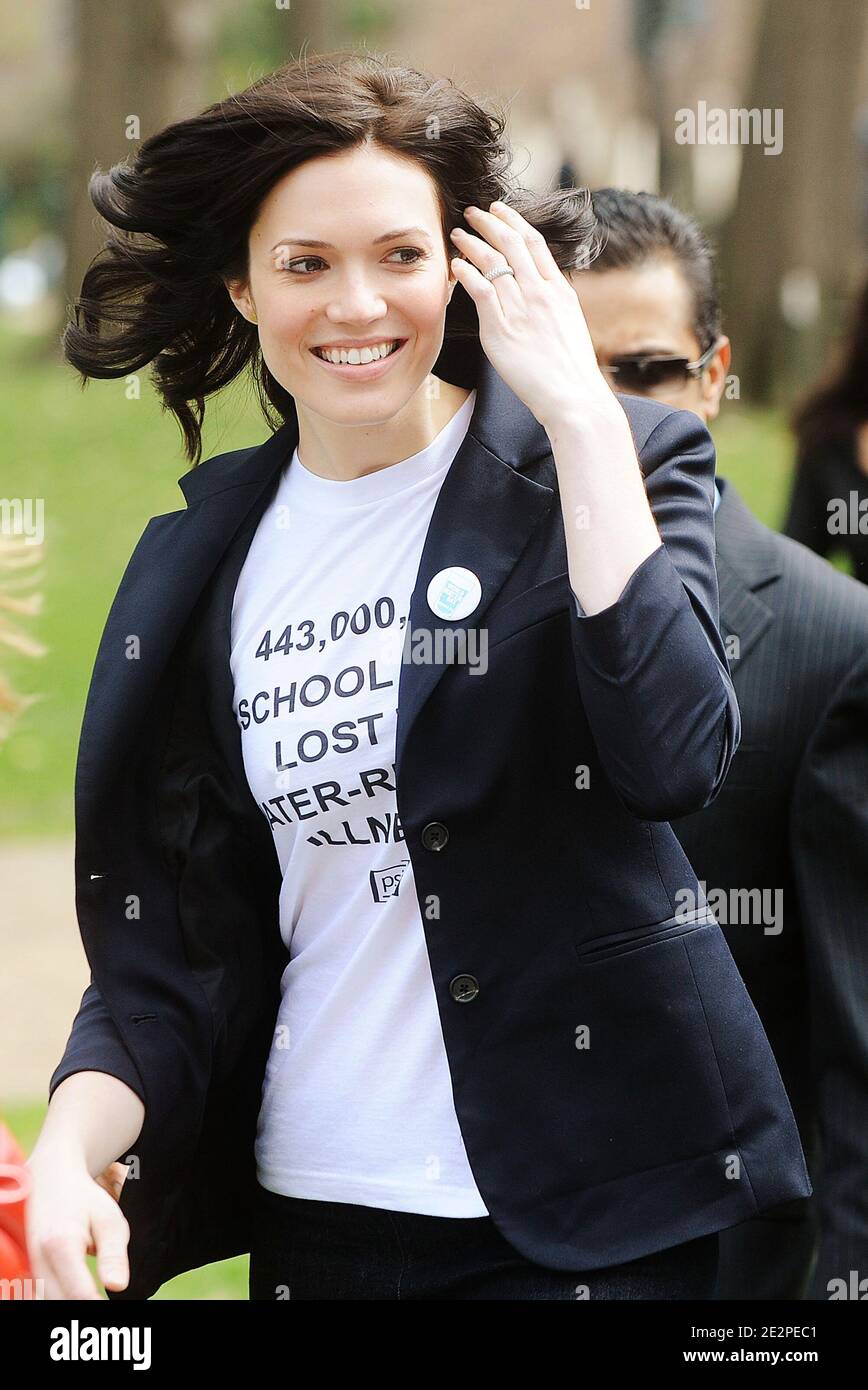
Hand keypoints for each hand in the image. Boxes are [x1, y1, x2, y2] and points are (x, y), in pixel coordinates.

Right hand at [25, 1149, 131, 1298]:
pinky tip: (84, 1292)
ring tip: (98, 1295)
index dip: (99, 1305)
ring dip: (75, 1303)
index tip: (117, 1303)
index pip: (80, 1294)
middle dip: (87, 1306)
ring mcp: (32, 1269)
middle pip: (63, 1304)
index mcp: (61, 1245)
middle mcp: (40, 1261)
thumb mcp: (109, 1220)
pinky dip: (65, 1299)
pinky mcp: (32, 1274)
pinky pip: (47, 1297)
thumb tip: (118, 1287)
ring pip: (52, 1303)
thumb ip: (113, 1255)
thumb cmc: (85, 1200)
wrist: (51, 1181)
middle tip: (109, 1300)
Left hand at [449, 202, 614, 430]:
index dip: (514, 221)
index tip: (500, 210)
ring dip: (472, 243)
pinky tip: (456, 265)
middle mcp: (540, 293)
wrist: (573, 397)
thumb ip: (551, 304)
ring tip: (457, 234)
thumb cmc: (570, 370)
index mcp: (559, 290)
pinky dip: (466, 273)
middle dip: (489, 222)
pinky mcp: (502, 329)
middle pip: (512, 244)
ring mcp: (522, 309)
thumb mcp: (569, 325)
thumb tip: (537, 292)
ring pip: (494, 262)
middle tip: (473, 212)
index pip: (535, 243)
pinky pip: (481, 291)